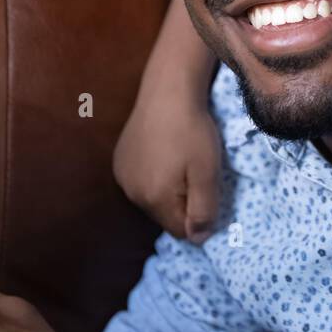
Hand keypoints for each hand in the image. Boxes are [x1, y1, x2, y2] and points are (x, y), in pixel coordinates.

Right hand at [114, 90, 222, 242]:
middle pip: (165, 216)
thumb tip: (199, 240)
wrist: (167, 91)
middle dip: (184, 204)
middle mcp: (132, 193)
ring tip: (183, 161)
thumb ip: (204, 210)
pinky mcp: (120, 160)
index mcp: (154, 199)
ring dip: (169, 190)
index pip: (180, 231)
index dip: (200, 218)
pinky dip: (155, 176)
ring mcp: (122, 175)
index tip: (211, 193)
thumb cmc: (193, 131)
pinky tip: (166, 154)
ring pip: (152, 199)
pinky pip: (141, 181)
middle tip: (199, 173)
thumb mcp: (208, 172)